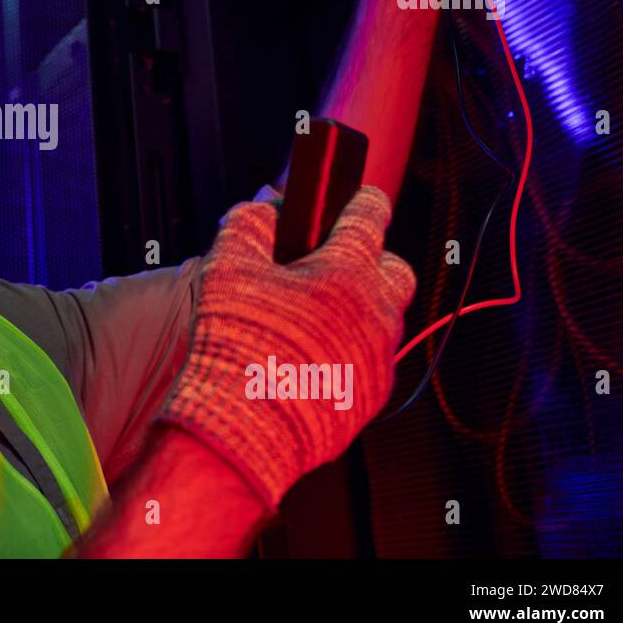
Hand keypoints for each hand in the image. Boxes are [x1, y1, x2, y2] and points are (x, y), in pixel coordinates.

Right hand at [157, 187, 415, 511]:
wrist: (243, 429)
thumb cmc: (238, 351)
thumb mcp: (226, 270)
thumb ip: (247, 226)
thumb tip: (261, 211)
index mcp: (345, 273)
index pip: (369, 216)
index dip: (363, 197)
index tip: (360, 193)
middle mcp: (373, 313)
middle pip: (396, 269)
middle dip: (374, 257)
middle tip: (340, 260)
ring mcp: (376, 358)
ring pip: (385, 318)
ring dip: (360, 307)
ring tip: (316, 312)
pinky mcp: (370, 396)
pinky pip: (371, 361)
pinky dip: (350, 351)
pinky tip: (313, 355)